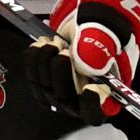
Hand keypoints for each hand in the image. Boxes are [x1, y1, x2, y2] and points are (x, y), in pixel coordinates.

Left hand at [16, 0, 139, 119]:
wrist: (87, 26)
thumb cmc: (103, 33)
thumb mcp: (107, 35)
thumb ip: (100, 47)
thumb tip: (86, 64)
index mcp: (106, 95)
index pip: (96, 113)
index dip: (91, 105)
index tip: (89, 88)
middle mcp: (82, 101)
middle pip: (65, 99)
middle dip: (61, 71)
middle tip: (63, 49)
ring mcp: (61, 94)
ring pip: (45, 88)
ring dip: (45, 61)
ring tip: (55, 42)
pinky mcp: (43, 85)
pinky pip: (32, 77)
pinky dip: (34, 58)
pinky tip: (40, 45)